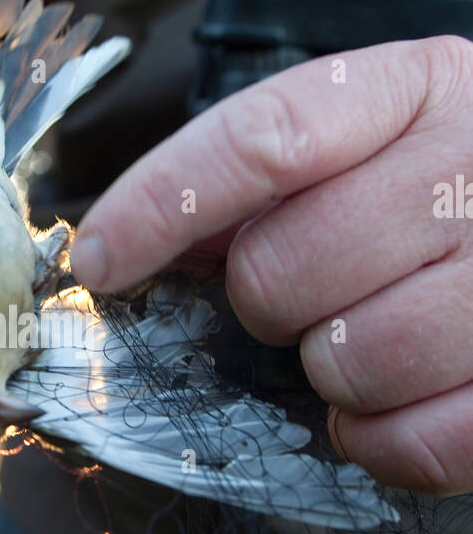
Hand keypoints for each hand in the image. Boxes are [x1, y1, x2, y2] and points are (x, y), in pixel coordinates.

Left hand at [70, 36, 472, 495]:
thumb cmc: (441, 194)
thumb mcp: (370, 143)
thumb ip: (262, 179)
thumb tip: (128, 246)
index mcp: (418, 90)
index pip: (263, 138)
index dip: (160, 204)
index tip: (96, 260)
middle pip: (281, 268)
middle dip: (267, 304)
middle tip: (309, 302)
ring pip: (349, 361)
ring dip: (332, 375)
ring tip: (365, 344)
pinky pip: (416, 444)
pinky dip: (383, 442)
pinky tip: (398, 403)